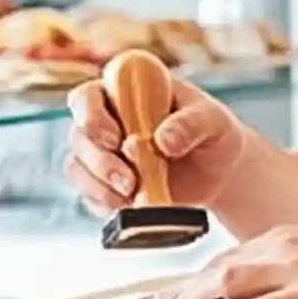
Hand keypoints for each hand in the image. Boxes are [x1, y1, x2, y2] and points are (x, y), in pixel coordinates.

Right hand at [64, 76, 248, 215]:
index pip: (89, 95)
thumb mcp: (214, 121)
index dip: (91, 115)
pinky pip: (88, 194)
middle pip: (78, 134)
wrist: (219, 171)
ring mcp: (103, 153)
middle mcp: (108, 119)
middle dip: (99, 159)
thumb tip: (163, 139)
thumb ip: (191, 123)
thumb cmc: (214, 133)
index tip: (115, 138)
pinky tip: (127, 207)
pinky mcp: (106, 184)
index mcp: (128, 91)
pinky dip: (103, 202)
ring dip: (98, 184)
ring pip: (77, 166)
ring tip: (131, 194)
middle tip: (128, 178)